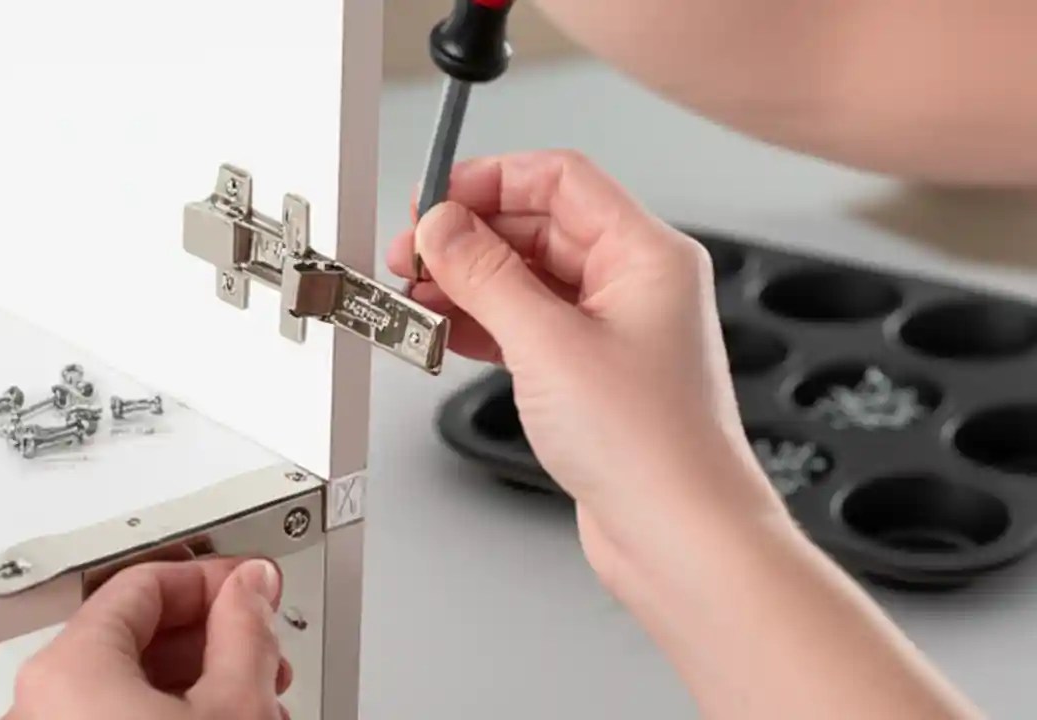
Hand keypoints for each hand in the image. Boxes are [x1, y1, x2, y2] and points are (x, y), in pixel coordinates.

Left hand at [6, 559, 291, 719]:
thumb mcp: (235, 706)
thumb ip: (246, 629)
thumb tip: (250, 589)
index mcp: (66, 672)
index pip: (145, 583)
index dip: (213, 578)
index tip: (253, 587)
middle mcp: (35, 705)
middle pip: (131, 635)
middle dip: (210, 636)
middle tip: (259, 643)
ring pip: (123, 685)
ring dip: (195, 680)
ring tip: (250, 695)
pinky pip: (109, 718)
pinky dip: (162, 712)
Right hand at [390, 151, 789, 593]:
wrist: (679, 535)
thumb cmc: (652, 447)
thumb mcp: (549, 343)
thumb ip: (486, 276)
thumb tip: (444, 228)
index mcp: (647, 254)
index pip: (560, 179)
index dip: (491, 180)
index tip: (435, 199)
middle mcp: (634, 285)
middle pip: (538, 228)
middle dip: (469, 237)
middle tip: (413, 254)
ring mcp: (612, 331)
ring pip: (527, 280)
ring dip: (469, 283)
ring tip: (416, 296)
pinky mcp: (589, 374)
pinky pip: (527, 326)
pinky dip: (483, 324)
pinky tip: (445, 330)